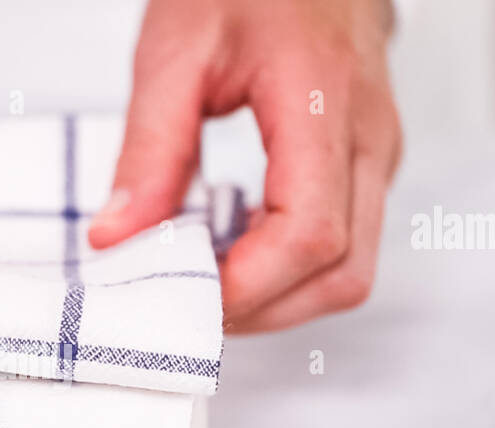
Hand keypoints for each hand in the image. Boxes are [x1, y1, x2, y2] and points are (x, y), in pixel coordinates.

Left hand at [88, 0, 401, 332]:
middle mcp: (369, 137)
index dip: (249, 285)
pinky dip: (288, 272)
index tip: (186, 295)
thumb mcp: (174, 52)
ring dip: (279, 300)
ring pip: (349, 272)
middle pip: (342, 272)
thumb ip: (149, 151)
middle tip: (190, 304)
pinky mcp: (366, 164)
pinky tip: (234, 253)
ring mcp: (376, 154)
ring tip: (208, 282)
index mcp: (325, 100)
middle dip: (264, 308)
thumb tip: (117, 237)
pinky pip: (344, 246)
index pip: (311, 233)